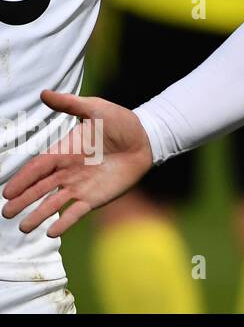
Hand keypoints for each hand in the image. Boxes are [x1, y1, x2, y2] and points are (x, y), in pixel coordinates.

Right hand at [1, 90, 152, 236]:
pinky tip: (52, 232)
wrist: (146, 140)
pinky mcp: (95, 198)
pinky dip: (64, 222)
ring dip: (38, 215)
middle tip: (5, 213)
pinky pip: (76, 212)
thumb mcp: (95, 109)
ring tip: (24, 228)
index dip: (22, 180)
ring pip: (53, 204)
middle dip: (22, 201)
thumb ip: (71, 104)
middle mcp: (67, 172)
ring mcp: (80, 186)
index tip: (6, 192)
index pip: (37, 168)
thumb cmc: (120, 122)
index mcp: (63, 152)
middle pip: (39, 189)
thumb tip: (44, 93)